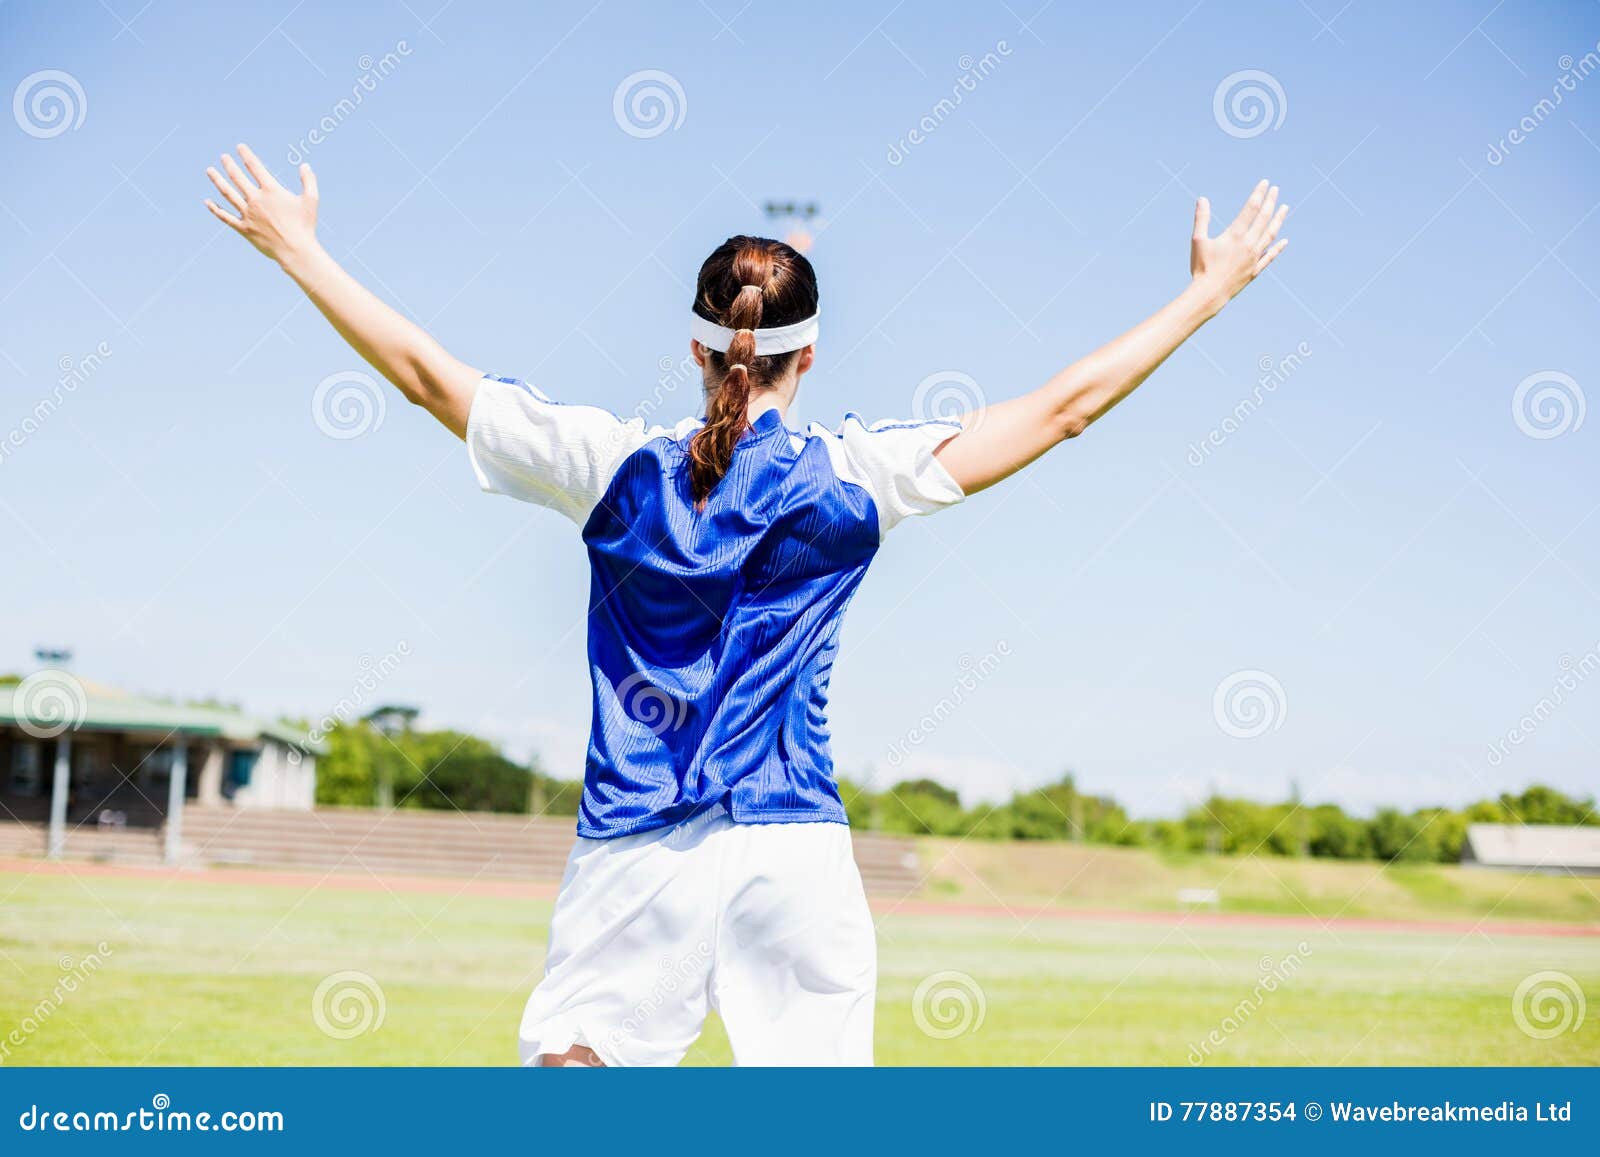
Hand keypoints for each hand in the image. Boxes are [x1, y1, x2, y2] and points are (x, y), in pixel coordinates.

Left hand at [205, 143, 319, 264]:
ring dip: (217, 180)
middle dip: (229, 165)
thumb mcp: (311, 200)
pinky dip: (215, 209)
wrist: (295, 250)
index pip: (255, 167)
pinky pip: (225, 217)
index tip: (240, 147)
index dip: (246, 155)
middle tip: (223, 157)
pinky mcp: (244, 228)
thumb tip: (304, 165)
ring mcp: (247, 214)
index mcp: (271, 191)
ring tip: (210, 170)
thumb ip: (308, 180)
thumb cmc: (305, 225)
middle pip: (237, 177)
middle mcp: (256, 200)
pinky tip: (208, 202)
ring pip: (227, 193)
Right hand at [1189, 179, 1288, 307]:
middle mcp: (1248, 244)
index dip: (1258, 194)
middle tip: (1276, 190)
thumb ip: (1202, 218)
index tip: (1265, 183)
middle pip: (1264, 218)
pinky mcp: (1255, 270)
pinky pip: (1270, 256)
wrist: (1209, 294)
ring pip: (1270, 234)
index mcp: (1235, 235)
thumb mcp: (1198, 240)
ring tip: (1285, 208)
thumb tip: (1202, 199)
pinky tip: (1285, 241)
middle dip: (1270, 202)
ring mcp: (1254, 257)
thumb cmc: (1201, 267)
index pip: (1251, 209)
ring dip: (1278, 220)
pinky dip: (1277, 248)